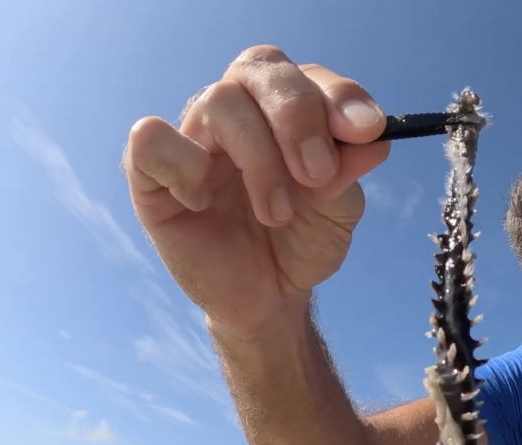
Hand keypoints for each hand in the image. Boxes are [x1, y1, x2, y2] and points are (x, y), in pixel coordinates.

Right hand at [120, 45, 390, 337]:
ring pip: (219, 101)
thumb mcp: (337, 212)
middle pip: (258, 68)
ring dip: (259, 159)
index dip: (338, 95)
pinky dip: (183, 166)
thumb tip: (371, 139)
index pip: (307, 76)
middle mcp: (238, 111)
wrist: (266, 299)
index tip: (366, 131)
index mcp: (284, 110)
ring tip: (277, 214)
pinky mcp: (150, 174)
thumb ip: (348, 172)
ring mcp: (193, 138)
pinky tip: (203, 204)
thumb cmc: (300, 243)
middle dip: (297, 115)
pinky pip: (151, 140)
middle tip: (317, 174)